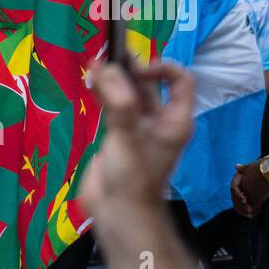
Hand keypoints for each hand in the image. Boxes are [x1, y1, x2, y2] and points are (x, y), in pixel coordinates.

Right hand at [80, 59, 193, 217]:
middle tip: (107, 53)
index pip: (180, 80)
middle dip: (129, 67)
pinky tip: (89, 81)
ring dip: (112, 77)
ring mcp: (136, 127)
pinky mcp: (116, 134)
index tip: (136, 70)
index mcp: (174, 120)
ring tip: (94, 63)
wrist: (117, 214)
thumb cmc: (133, 177)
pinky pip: (110, 104)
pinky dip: (101, 91)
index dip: (161, 67)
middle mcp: (158, 120)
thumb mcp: (128, 135)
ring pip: (126, 91)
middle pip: (148, 82)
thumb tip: (103, 66)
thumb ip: (117, 100)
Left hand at [231, 161, 268, 218]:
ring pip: (248, 206)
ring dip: (250, 211)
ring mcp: (250, 192)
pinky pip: (256, 208)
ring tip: (253, 214)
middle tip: (248, 213)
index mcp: (241, 180)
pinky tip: (260, 212)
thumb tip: (236, 166)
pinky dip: (257, 211)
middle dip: (242, 208)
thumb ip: (243, 168)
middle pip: (239, 201)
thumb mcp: (250, 166)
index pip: (235, 192)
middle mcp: (244, 187)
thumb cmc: (264, 165)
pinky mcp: (258, 196)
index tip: (244, 203)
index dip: (238, 200)